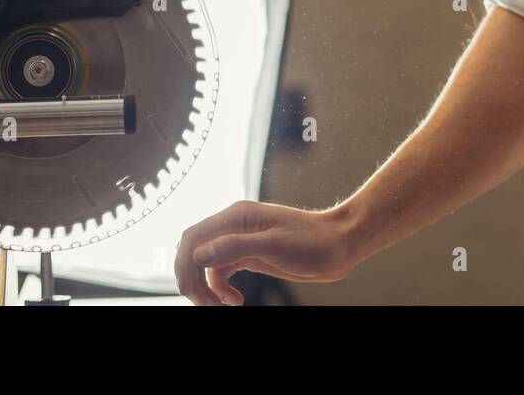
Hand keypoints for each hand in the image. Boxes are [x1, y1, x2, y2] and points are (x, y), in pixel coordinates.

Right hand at [175, 200, 358, 305]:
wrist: (340, 245)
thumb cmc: (313, 242)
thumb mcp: (274, 246)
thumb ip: (235, 247)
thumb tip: (198, 254)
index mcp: (235, 216)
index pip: (193, 237)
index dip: (183, 264)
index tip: (191, 293)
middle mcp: (233, 225)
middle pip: (194, 250)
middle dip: (192, 278)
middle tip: (204, 306)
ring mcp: (241, 240)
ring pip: (205, 264)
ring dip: (205, 287)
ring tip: (220, 307)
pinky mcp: (250, 255)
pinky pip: (222, 271)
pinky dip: (221, 288)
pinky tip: (235, 301)